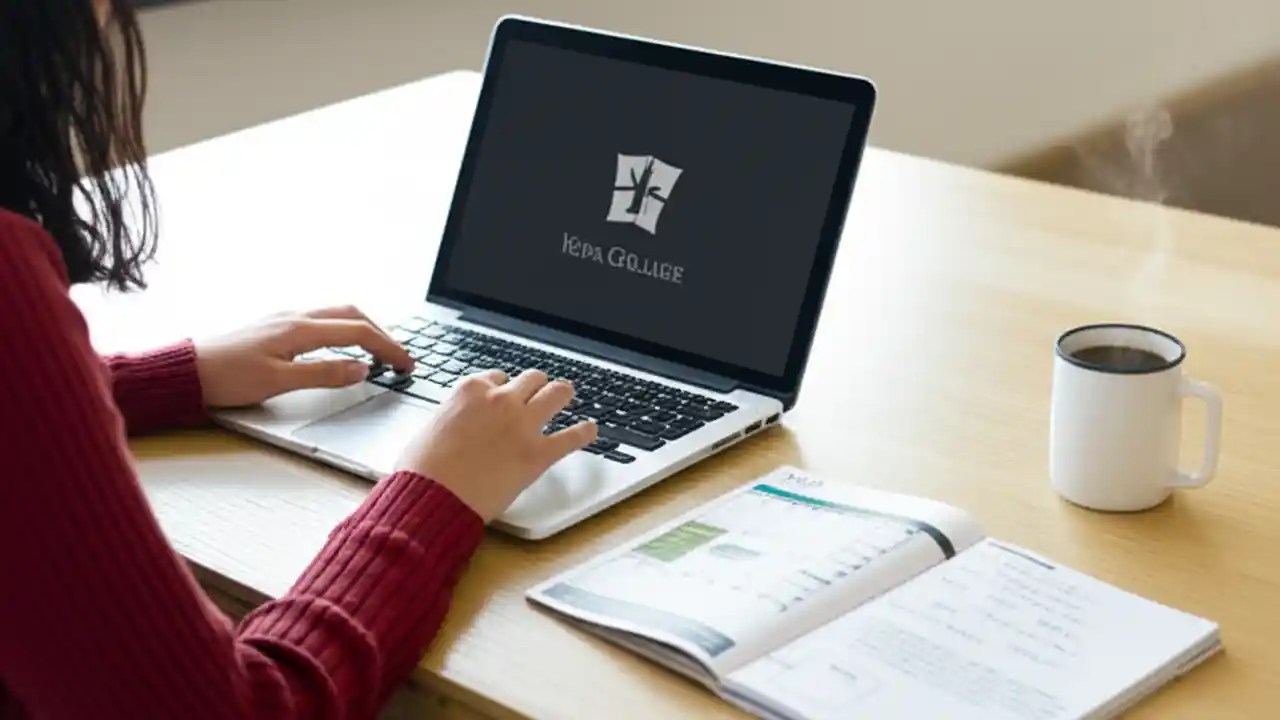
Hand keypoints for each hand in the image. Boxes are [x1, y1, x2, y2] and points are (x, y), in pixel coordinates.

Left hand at [194, 305, 412, 407]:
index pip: (358, 333)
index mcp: (300, 329)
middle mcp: (295, 318)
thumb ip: (324, 374)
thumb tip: (362, 369)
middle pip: (352, 315)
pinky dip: (343, 329)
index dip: (388, 348)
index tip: (408, 364)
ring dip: (363, 327)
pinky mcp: (275, 327)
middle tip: (400, 356)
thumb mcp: (279, 382)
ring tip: (378, 349)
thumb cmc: (226, 378)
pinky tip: (341, 345)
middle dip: (382, 333)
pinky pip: (320, 320)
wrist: (185, 371)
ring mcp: (284, 320)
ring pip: (336, 314)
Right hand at [397, 369, 596, 521]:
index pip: (497, 378)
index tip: (505, 397)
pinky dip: (584, 432)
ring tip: (567, 397)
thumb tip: (453, 426)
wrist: (432, 497)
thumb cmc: (422, 470)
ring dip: (562, 395)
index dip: (503, 389)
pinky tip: (590, 430)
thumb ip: (450, 419)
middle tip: (539, 394)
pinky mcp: (538, 453)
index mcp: (470, 391)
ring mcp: (522, 424)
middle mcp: (500, 400)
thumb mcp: (428, 430)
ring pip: (557, 393)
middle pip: (531, 379)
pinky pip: (572, 436)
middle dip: (536, 386)